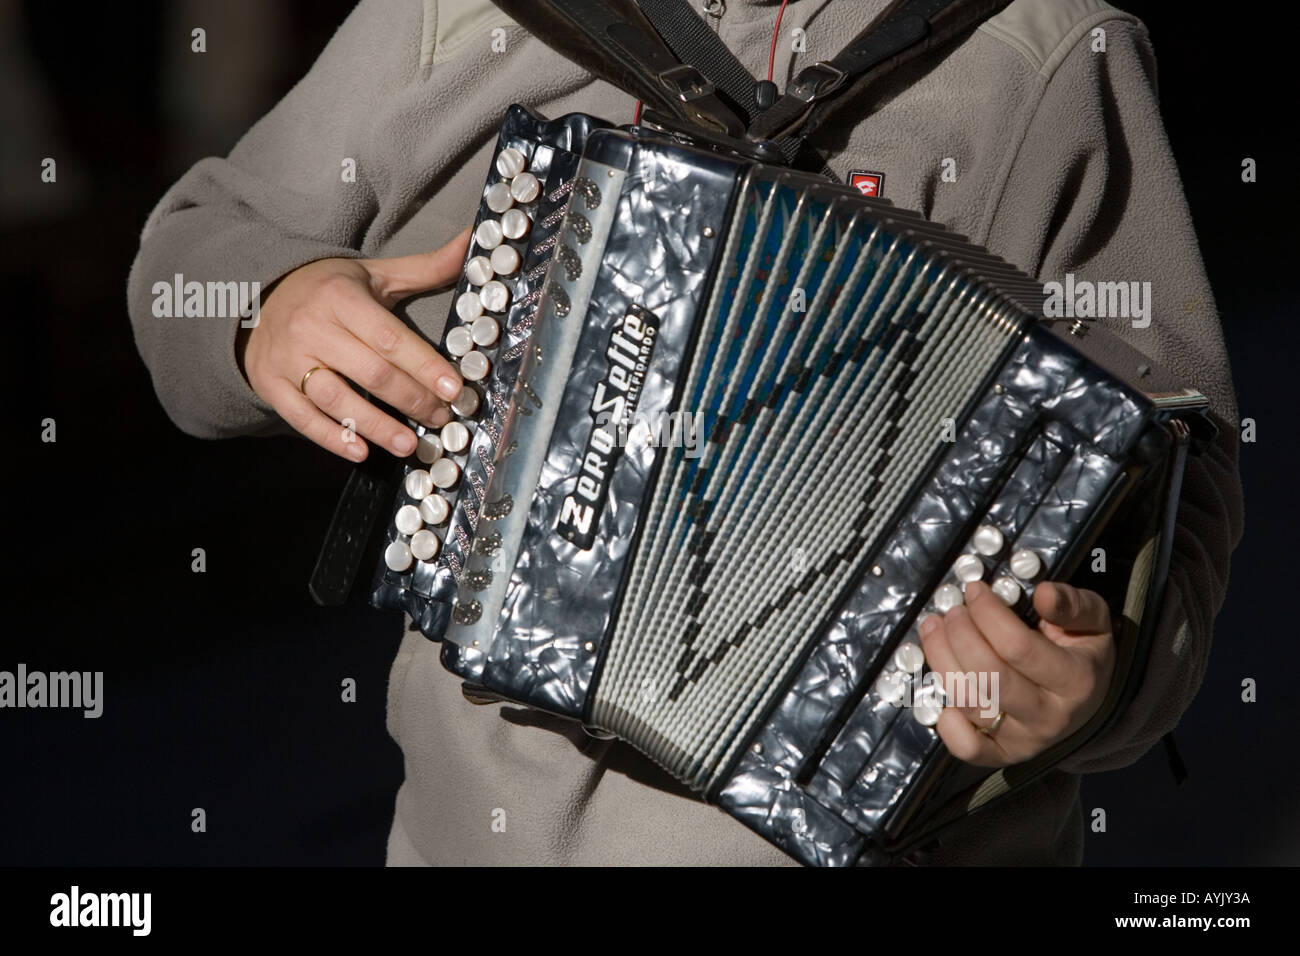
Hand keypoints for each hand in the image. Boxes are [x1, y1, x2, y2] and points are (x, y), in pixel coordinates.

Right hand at [239, 228, 470, 460]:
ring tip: (409, 445)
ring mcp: (288, 359)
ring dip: (377, 426)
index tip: (455, 390)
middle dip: (411, 400)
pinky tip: (362, 451)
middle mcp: (312, 327)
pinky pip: (303, 418)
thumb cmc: (330, 290)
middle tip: (441, 418)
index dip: (424, 366)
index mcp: (340, 297)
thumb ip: (425, 267)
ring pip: (336, 399)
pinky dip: (332, 438)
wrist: (258, 299)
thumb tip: (472, 241)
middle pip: (370, 372)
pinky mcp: (270, 385)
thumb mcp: (373, 275)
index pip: (389, 338)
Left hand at [917, 579, 1114, 766]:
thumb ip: (1072, 604)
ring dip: (940, 660)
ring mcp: (1024, 739)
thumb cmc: (1083, 655)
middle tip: (952, 610)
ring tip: (934, 629)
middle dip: (959, 634)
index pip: (1018, 647)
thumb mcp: (1092, 623)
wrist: (1092, 704)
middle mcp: (1049, 716)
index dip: (988, 614)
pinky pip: (967, 747)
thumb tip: (1044, 593)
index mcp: (1075, 681)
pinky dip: (945, 721)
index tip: (974, 591)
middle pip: (987, 675)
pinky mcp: (1003, 754)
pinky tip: (939, 686)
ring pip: (969, 702)